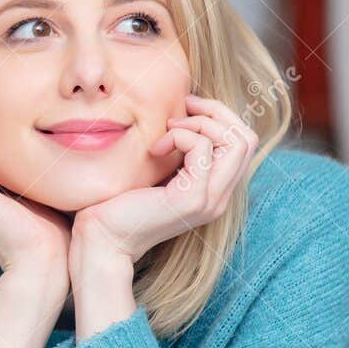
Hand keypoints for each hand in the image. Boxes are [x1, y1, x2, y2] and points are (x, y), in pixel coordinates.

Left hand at [70, 93, 258, 265]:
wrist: (102, 239)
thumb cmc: (120, 203)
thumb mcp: (159, 171)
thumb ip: (180, 152)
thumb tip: (187, 112)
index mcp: (215, 191)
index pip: (243, 143)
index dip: (220, 117)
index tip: (186, 108)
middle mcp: (219, 198)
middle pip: (246, 138)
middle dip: (216, 112)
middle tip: (182, 109)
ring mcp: (210, 200)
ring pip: (234, 140)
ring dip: (199, 123)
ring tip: (167, 131)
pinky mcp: (192, 198)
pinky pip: (202, 147)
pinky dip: (179, 136)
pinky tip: (154, 150)